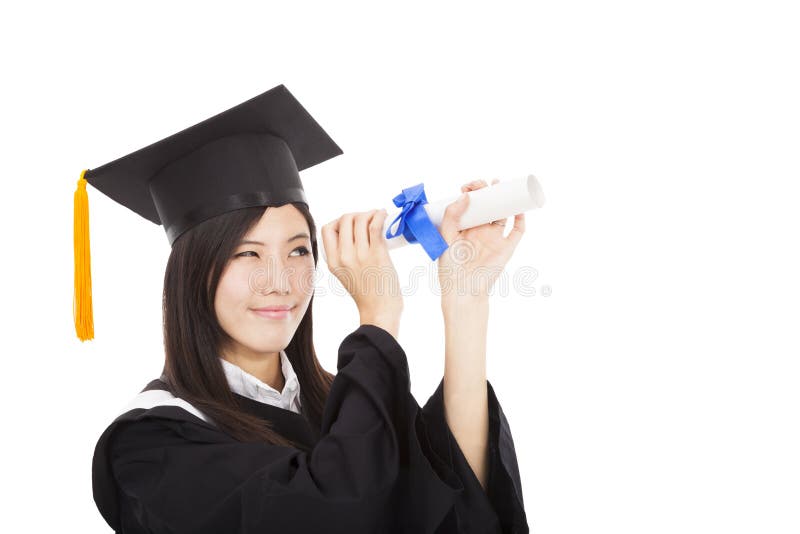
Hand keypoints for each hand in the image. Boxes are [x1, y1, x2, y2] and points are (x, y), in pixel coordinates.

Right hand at [321, 209, 402, 336]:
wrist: (379, 311)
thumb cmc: (368, 295)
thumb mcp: (345, 274)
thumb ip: (344, 256)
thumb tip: (355, 233)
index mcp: (333, 261)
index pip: (327, 228)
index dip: (339, 221)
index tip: (352, 224)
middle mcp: (344, 256)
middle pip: (345, 219)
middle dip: (357, 214)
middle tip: (368, 220)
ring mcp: (360, 254)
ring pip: (360, 219)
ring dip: (370, 213)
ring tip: (378, 217)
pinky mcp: (377, 254)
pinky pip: (375, 225)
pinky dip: (379, 215)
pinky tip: (383, 215)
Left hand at [437, 179, 525, 303]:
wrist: (463, 290)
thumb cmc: (450, 268)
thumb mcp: (445, 238)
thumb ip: (452, 216)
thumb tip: (466, 195)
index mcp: (465, 228)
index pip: (470, 205)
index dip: (470, 193)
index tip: (467, 186)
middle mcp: (481, 231)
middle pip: (487, 206)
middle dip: (486, 191)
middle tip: (483, 183)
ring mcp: (495, 238)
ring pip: (503, 214)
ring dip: (503, 199)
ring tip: (499, 184)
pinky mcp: (507, 247)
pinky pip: (518, 230)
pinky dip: (521, 218)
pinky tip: (518, 206)